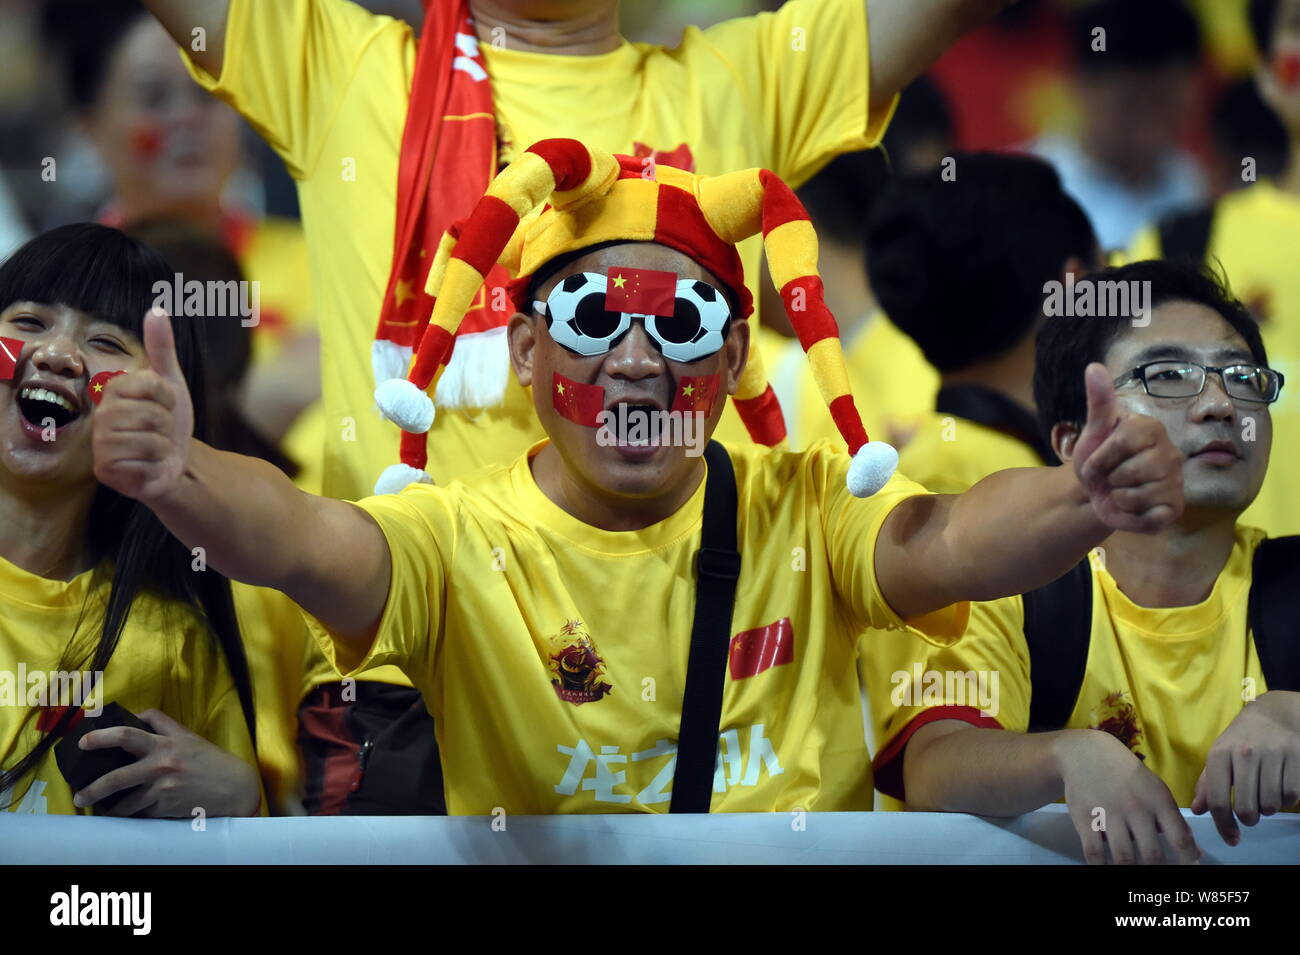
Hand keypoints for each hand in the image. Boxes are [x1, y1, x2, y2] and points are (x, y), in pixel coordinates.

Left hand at [71, 709, 260, 817]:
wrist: (233, 787)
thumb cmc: (209, 759)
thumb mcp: (187, 735)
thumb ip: (161, 724)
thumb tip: (137, 716)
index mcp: (164, 745)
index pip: (127, 735)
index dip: (102, 737)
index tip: (84, 742)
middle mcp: (161, 767)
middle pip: (117, 778)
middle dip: (93, 789)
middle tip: (79, 796)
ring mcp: (163, 790)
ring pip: (126, 804)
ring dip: (109, 810)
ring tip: (100, 811)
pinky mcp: (167, 809)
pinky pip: (141, 814)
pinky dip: (133, 815)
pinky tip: (126, 815)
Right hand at [92, 308, 194, 504]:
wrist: (175, 463)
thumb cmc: (169, 422)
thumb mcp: (171, 383)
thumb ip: (162, 349)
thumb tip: (157, 310)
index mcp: (113, 391)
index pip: (151, 385)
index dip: (168, 397)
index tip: (163, 405)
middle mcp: (101, 417)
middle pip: (151, 414)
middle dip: (166, 425)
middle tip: (159, 430)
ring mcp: (101, 446)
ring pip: (150, 440)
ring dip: (162, 446)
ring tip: (154, 448)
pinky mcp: (107, 472)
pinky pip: (144, 464)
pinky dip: (156, 466)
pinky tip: (148, 467)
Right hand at [1059, 729, 1199, 864]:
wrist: (1086, 753)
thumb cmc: (1128, 776)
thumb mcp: (1156, 792)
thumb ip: (1175, 822)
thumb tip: (1197, 854)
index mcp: (1159, 800)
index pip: (1180, 838)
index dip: (1187, 862)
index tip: (1188, 875)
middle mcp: (1136, 808)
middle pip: (1152, 855)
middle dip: (1158, 873)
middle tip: (1158, 881)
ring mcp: (1109, 812)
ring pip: (1124, 857)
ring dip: (1131, 873)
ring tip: (1134, 878)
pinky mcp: (1084, 817)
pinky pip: (1094, 852)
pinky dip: (1100, 868)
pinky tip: (1105, 870)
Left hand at [1072, 363, 1183, 532]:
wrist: (1097, 491)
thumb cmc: (1098, 456)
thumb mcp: (1094, 430)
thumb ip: (1098, 401)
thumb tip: (1094, 366)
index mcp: (1151, 429)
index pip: (1120, 443)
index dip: (1099, 457)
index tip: (1098, 457)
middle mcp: (1170, 453)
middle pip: (1126, 472)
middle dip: (1107, 478)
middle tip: (1109, 476)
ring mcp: (1175, 482)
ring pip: (1134, 495)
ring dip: (1117, 496)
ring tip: (1120, 489)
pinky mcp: (1174, 509)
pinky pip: (1147, 517)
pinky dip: (1130, 515)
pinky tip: (1132, 507)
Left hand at [1191, 690, 1299, 845]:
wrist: (1274, 713)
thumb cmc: (1241, 738)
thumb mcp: (1218, 754)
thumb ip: (1207, 783)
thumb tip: (1198, 810)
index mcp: (1220, 754)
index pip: (1217, 799)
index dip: (1223, 825)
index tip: (1231, 838)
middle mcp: (1244, 754)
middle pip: (1245, 808)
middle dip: (1248, 819)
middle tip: (1249, 815)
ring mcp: (1272, 755)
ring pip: (1270, 805)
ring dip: (1268, 810)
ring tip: (1264, 797)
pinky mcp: (1296, 758)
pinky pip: (1292, 796)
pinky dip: (1287, 801)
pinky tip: (1280, 789)